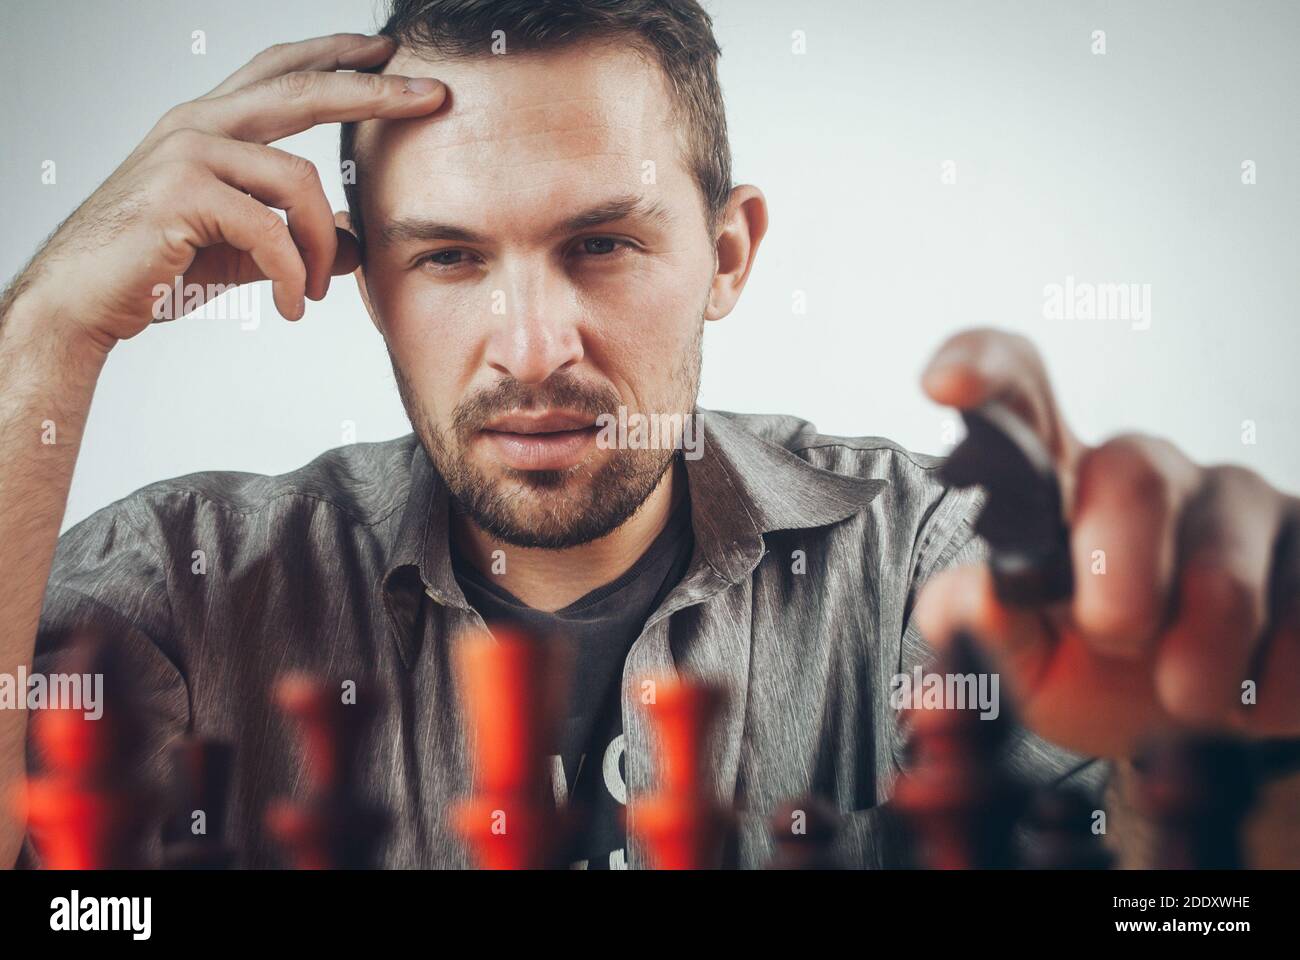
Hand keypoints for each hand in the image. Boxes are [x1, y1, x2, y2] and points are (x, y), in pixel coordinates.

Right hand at [13, 33, 445, 350]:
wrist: (84, 300)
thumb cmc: (159, 268)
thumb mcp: (243, 250)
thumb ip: (298, 239)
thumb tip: (357, 247)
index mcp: (210, 124)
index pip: (281, 72)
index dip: (337, 57)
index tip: (390, 55)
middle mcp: (198, 123)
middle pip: (303, 90)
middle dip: (375, 93)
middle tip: (434, 97)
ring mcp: (187, 152)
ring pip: (299, 179)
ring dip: (321, 244)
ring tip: (313, 291)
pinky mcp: (182, 192)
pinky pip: (271, 229)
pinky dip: (292, 273)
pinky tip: (290, 304)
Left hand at [915, 328, 1299, 757]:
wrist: (1198, 727)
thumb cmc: (1100, 674)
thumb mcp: (1023, 663)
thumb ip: (982, 627)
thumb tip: (974, 597)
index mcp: (1058, 482)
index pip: (1020, 392)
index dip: (983, 369)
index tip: (945, 385)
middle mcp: (1147, 472)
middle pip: (1130, 472)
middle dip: (1119, 576)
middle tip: (1114, 635)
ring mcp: (1238, 503)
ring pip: (1222, 571)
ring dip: (1197, 661)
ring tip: (1183, 692)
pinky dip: (1267, 684)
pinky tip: (1250, 690)